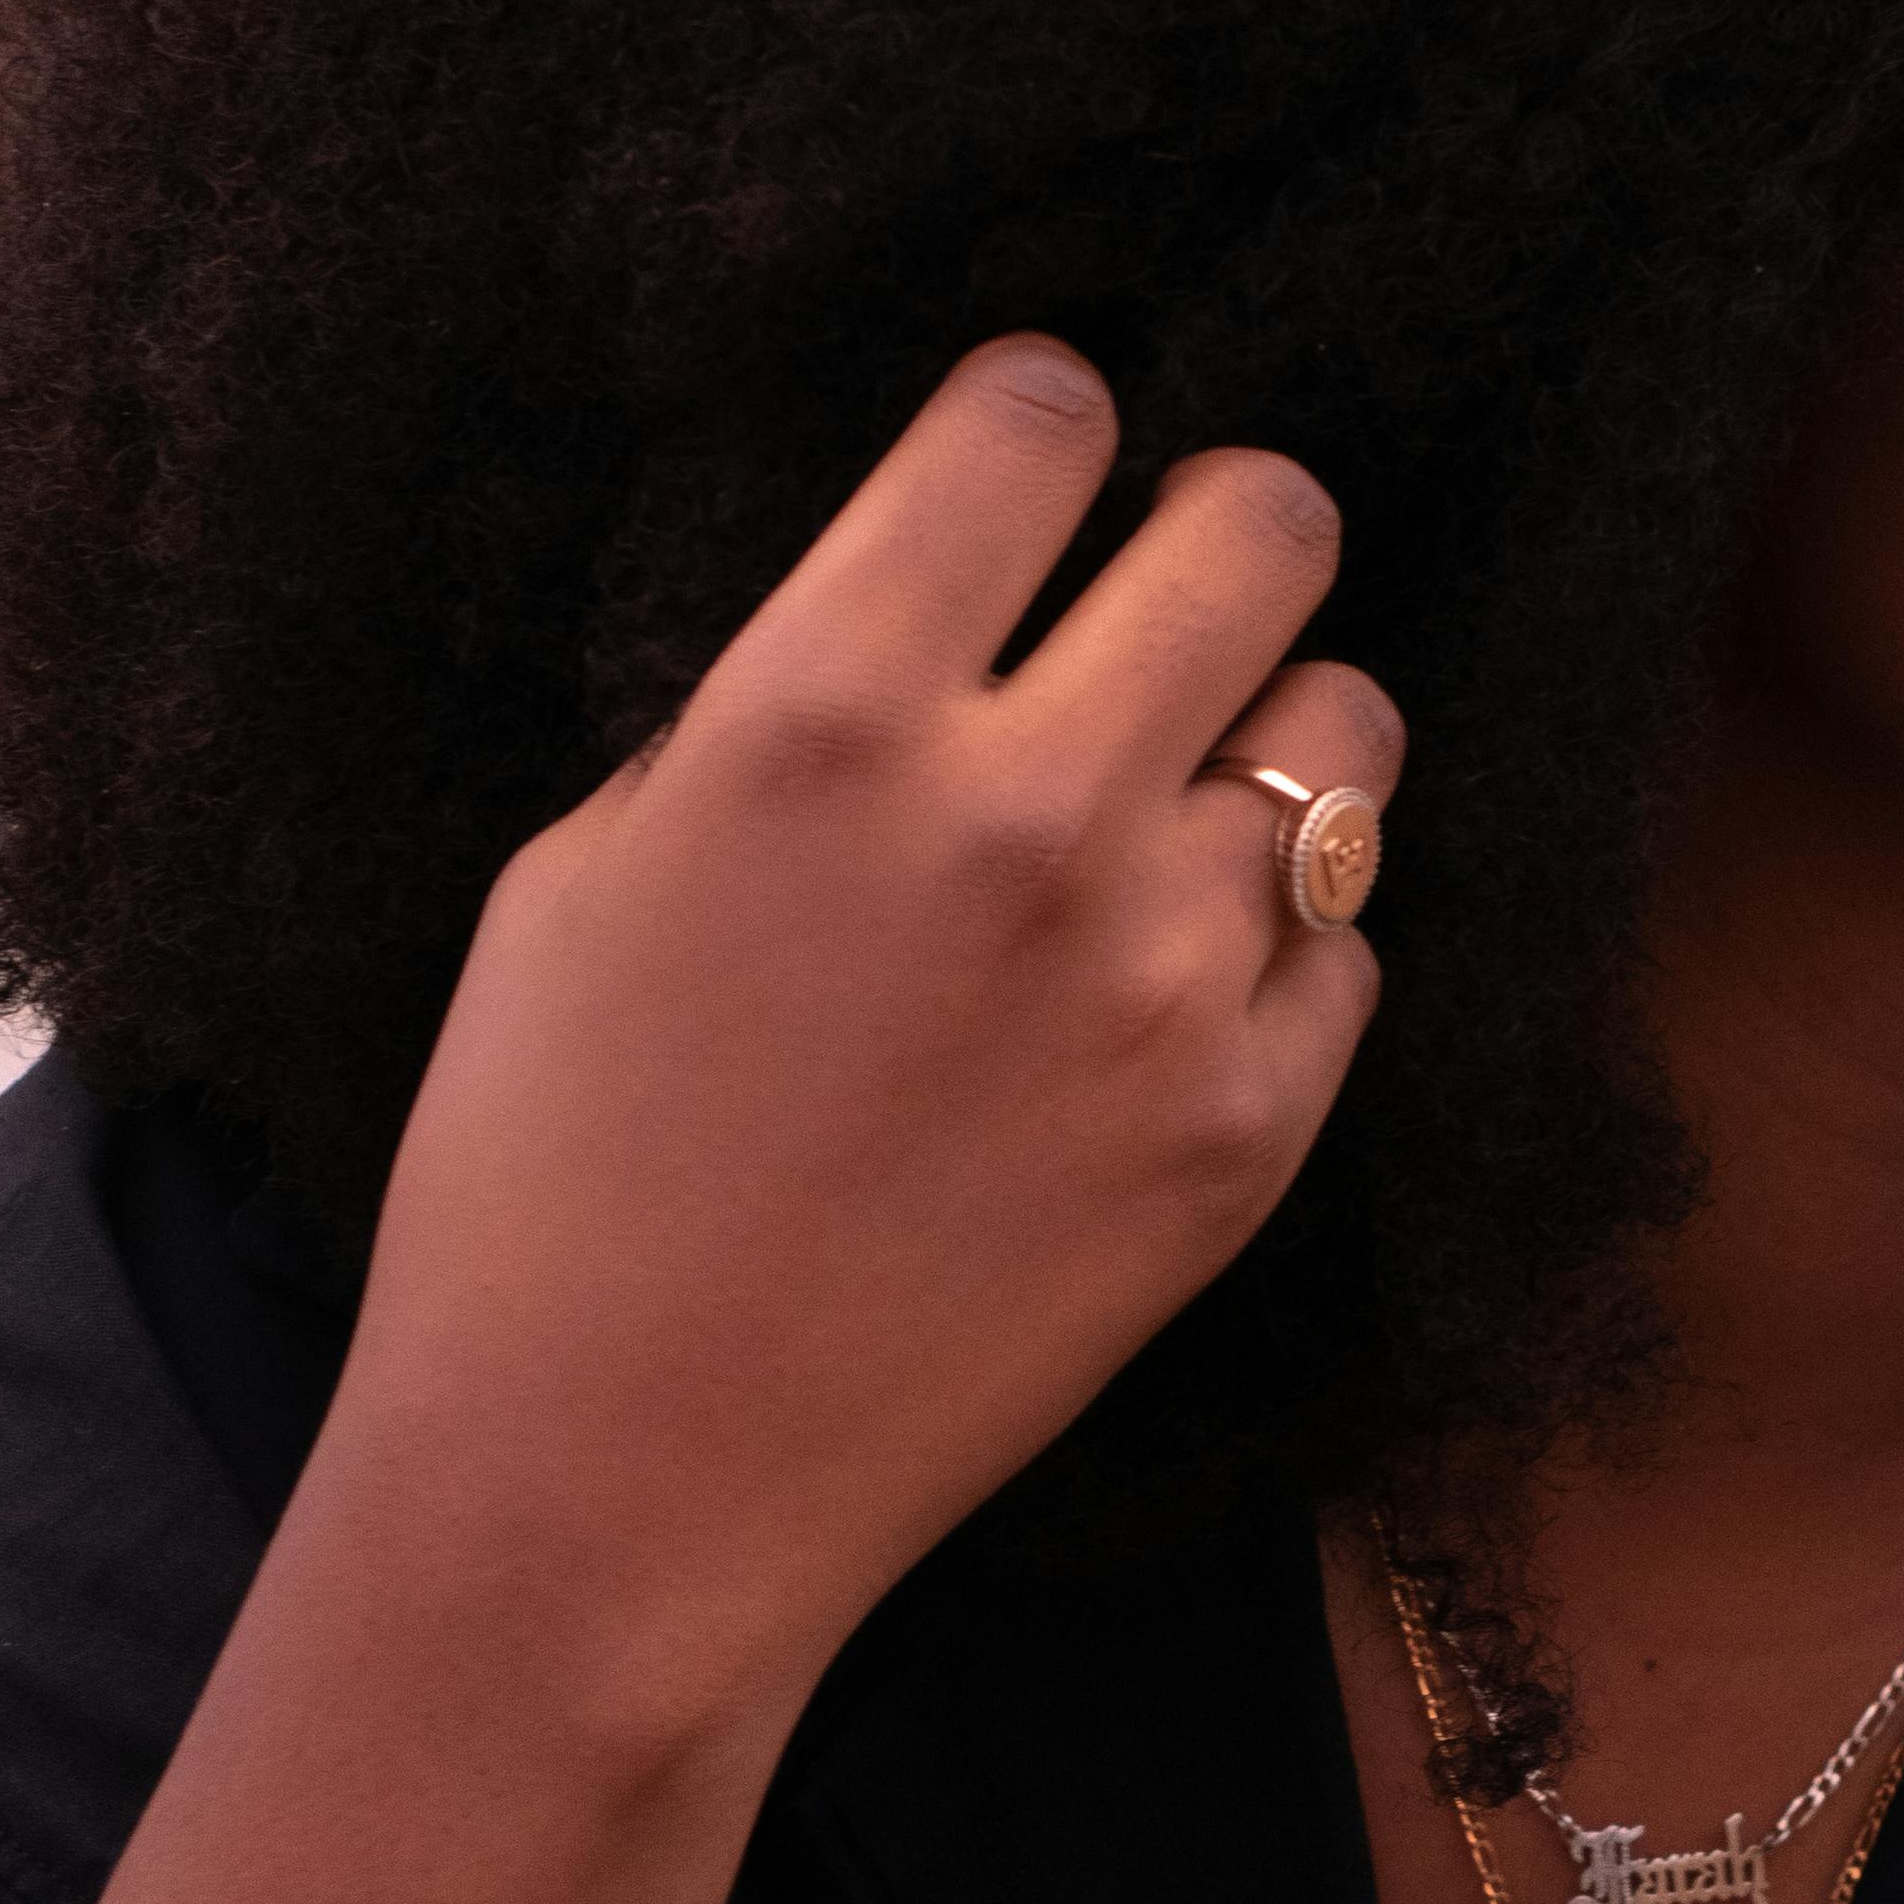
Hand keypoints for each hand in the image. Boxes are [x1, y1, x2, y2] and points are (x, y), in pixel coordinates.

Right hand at [327, 336, 1396, 1744]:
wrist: (617, 1487)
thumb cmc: (554, 1169)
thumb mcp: (596, 867)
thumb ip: (789, 707)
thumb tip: (945, 596)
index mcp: (819, 713)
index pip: (1040, 416)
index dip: (1045, 416)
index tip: (1035, 465)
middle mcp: (1023, 818)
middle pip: (1266, 527)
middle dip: (1225, 531)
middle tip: (1175, 588)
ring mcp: (1163, 982)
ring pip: (1346, 739)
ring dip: (1272, 746)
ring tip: (1176, 811)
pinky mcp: (1248, 1134)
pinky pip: (1350, 954)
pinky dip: (1278, 955)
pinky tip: (1159, 1003)